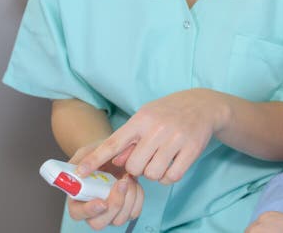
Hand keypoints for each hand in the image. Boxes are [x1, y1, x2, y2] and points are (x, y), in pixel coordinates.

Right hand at [66, 142, 144, 229]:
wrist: (116, 153)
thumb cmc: (98, 153)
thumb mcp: (88, 151)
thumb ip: (83, 160)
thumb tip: (80, 170)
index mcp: (77, 197)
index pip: (77, 213)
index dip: (89, 210)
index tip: (102, 202)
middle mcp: (92, 210)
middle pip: (99, 223)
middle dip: (114, 204)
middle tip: (122, 183)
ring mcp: (109, 213)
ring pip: (119, 220)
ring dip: (128, 198)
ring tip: (128, 177)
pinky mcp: (125, 210)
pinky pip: (133, 212)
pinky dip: (137, 197)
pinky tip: (134, 183)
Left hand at [76, 89, 228, 183]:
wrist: (202, 105)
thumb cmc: (168, 113)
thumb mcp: (146, 117)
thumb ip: (130, 139)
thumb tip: (117, 161)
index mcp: (142, 118)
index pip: (113, 143)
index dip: (95, 160)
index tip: (80, 173)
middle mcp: (157, 128)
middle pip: (134, 166)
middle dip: (138, 168)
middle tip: (147, 158)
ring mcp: (175, 139)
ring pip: (152, 174)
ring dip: (154, 173)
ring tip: (161, 159)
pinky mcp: (191, 150)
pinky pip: (171, 177)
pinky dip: (169, 176)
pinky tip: (172, 164)